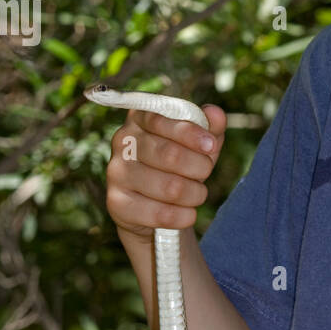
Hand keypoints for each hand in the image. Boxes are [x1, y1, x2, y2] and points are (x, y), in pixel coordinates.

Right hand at [104, 103, 226, 243]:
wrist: (153, 207)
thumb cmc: (178, 166)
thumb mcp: (197, 144)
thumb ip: (209, 127)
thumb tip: (214, 113)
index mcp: (139, 118)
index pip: (161, 120)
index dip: (190, 133)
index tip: (210, 145)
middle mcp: (122, 141)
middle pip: (169, 154)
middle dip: (198, 167)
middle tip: (205, 172)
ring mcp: (116, 172)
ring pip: (170, 187)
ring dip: (195, 194)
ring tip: (197, 194)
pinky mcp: (116, 203)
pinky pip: (160, 213)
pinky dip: (183, 216)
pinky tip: (188, 214)